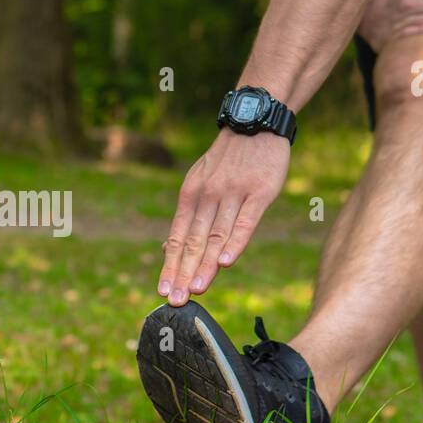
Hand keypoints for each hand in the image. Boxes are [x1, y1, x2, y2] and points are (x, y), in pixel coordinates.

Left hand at [158, 129, 288, 305]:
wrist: (255, 122)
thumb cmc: (227, 159)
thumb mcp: (198, 181)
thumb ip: (188, 215)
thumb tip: (167, 248)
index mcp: (190, 196)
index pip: (177, 237)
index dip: (170, 265)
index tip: (163, 290)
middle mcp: (207, 196)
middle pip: (193, 241)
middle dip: (183, 273)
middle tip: (175, 300)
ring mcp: (233, 194)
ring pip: (216, 236)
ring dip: (205, 265)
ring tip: (196, 289)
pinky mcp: (259, 192)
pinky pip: (245, 221)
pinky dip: (235, 242)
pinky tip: (225, 262)